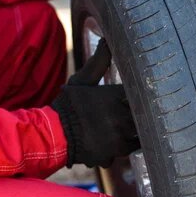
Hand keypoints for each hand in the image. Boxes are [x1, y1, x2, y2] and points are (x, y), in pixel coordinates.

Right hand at [51, 46, 139, 167]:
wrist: (52, 134)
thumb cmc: (68, 105)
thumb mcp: (82, 81)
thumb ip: (98, 62)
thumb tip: (106, 39)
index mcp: (116, 98)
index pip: (141, 96)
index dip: (142, 97)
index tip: (142, 97)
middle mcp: (121, 119)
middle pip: (143, 118)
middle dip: (140, 116)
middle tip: (133, 114)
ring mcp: (118, 140)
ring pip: (136, 138)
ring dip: (132, 134)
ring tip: (121, 128)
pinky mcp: (112, 156)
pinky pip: (124, 153)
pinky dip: (120, 148)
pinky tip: (110, 141)